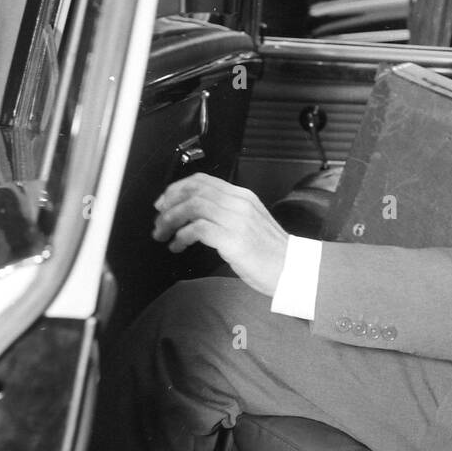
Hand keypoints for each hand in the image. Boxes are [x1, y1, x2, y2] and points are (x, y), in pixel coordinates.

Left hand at [152, 174, 288, 296]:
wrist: (292, 269)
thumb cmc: (271, 253)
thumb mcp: (251, 223)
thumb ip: (228, 213)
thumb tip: (197, 215)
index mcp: (243, 197)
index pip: (203, 181)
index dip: (177, 188)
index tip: (165, 201)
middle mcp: (239, 203)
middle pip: (194, 191)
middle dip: (169, 203)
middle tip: (158, 218)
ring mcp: (236, 220)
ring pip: (191, 207)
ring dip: (170, 220)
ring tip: (163, 234)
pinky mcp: (232, 238)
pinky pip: (196, 229)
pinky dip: (181, 237)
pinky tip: (177, 246)